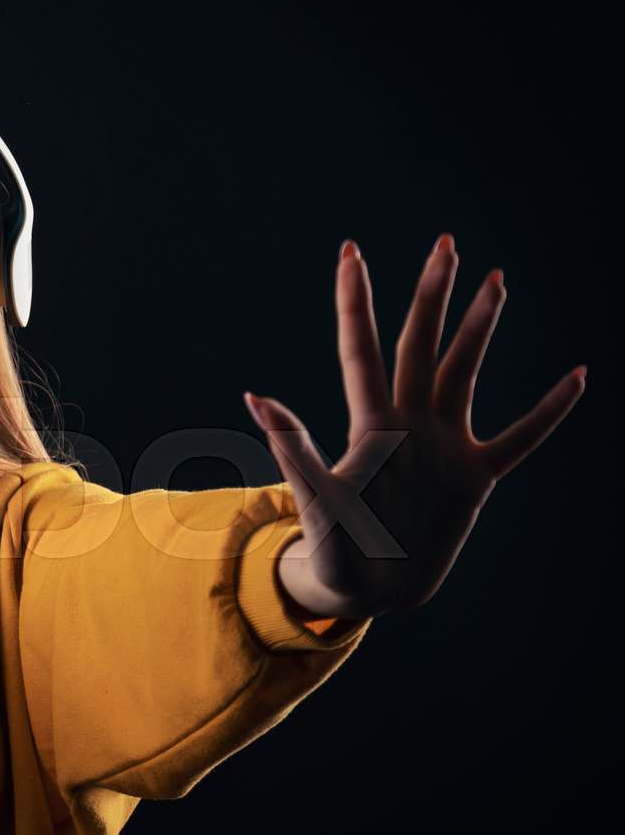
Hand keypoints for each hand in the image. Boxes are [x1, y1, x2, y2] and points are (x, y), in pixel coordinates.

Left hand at [243, 234, 585, 618]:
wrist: (367, 591)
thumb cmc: (332, 547)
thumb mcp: (313, 499)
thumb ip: (294, 447)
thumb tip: (256, 397)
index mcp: (368, 425)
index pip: (360, 348)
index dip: (354, 301)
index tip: (351, 252)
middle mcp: (407, 424)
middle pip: (421, 344)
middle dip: (433, 294)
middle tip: (447, 243)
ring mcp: (444, 447)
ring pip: (465, 373)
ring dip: (480, 328)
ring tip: (497, 281)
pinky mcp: (474, 479)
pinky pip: (519, 438)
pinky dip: (548, 411)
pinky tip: (577, 375)